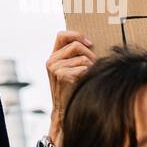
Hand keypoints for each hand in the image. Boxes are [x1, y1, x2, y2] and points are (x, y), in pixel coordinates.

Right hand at [46, 30, 95, 146]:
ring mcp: (55, 68)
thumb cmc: (72, 90)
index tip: (89, 44)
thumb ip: (74, 57)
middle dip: (90, 54)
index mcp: (53, 57)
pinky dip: (88, 74)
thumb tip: (91, 45)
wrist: (64, 111)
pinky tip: (85, 82)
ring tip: (91, 76)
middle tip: (95, 64)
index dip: (76, 35)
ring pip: (82, 58)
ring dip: (91, 67)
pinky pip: (83, 68)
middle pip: (76, 45)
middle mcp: (51, 60)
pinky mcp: (61, 75)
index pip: (62, 35)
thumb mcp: (69, 71)